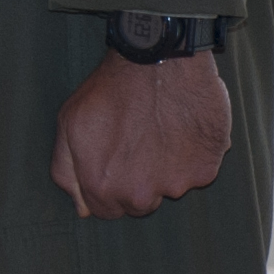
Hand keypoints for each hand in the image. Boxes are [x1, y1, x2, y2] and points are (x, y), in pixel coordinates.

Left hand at [51, 49, 231, 217]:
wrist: (157, 63)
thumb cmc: (109, 91)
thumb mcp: (68, 126)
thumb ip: (67, 172)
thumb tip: (81, 208)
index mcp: (103, 187)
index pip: (105, 210)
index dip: (107, 186)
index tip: (113, 162)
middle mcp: (141, 195)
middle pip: (139, 204)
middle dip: (136, 181)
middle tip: (137, 144)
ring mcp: (176, 184)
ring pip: (170, 188)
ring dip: (165, 168)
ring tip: (159, 131)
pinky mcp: (206, 170)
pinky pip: (197, 171)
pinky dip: (191, 156)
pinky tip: (181, 128)